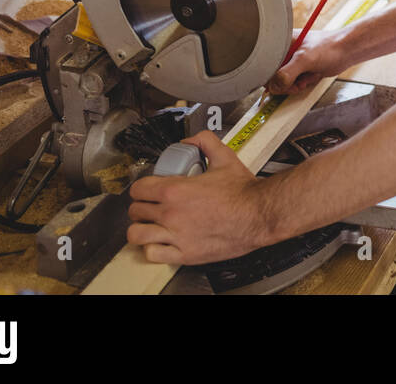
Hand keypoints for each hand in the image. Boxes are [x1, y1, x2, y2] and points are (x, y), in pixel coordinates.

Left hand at [127, 130, 275, 264]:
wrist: (259, 214)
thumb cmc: (243, 192)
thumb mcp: (225, 157)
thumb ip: (205, 142)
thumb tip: (189, 141)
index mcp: (175, 189)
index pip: (138, 190)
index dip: (140, 189)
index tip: (146, 191)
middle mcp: (170, 213)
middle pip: (136, 211)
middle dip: (141, 207)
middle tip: (150, 207)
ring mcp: (176, 235)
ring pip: (137, 235)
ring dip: (140, 229)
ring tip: (149, 227)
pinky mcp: (184, 254)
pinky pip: (153, 254)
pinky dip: (153, 249)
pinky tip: (161, 243)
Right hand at [267, 27, 347, 94]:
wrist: (345, 51)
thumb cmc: (329, 47)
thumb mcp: (305, 59)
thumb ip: (287, 72)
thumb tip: (275, 85)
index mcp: (280, 43)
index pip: (264, 64)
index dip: (271, 76)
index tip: (281, 81)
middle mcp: (283, 52)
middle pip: (272, 76)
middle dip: (286, 82)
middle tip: (297, 82)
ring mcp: (291, 61)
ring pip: (283, 81)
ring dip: (296, 83)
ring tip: (307, 77)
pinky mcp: (299, 69)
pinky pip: (293, 82)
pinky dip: (302, 83)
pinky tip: (312, 76)